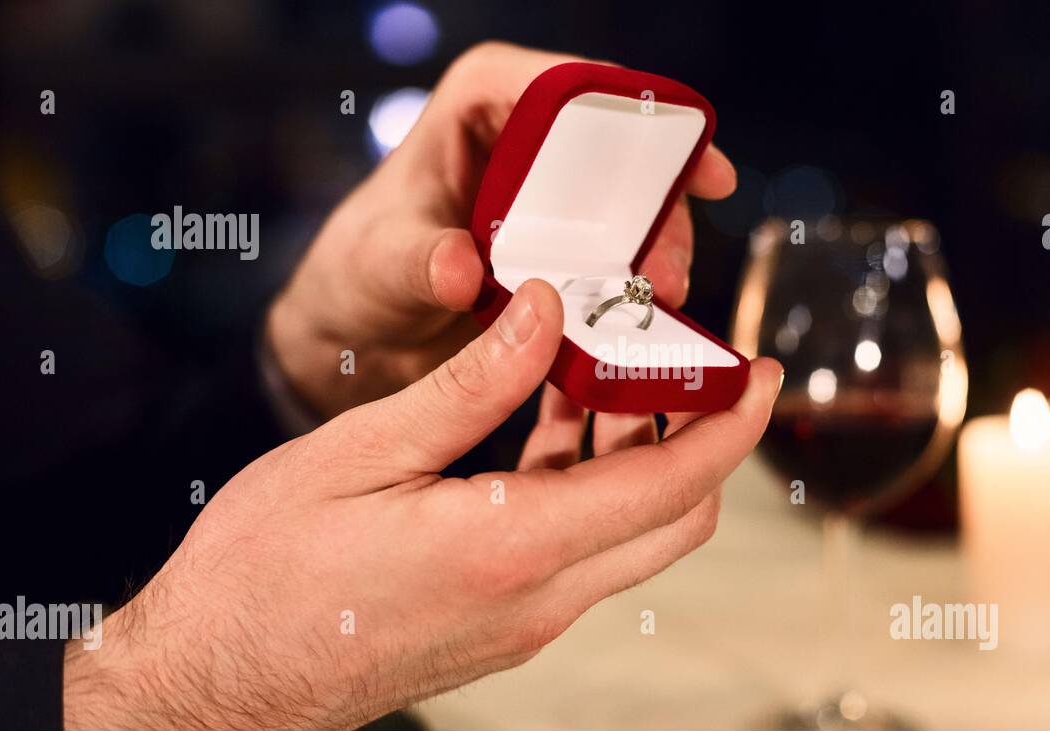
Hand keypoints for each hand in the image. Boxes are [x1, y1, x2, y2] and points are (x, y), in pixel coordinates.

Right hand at [64, 280, 780, 728]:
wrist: (213, 685)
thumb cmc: (262, 574)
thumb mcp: (359, 452)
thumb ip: (471, 383)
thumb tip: (547, 310)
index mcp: (510, 548)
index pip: (670, 485)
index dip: (732, 425)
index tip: (762, 372)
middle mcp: (537, 597)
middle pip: (674, 518)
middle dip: (698, 434)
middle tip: (681, 357)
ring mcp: (525, 620)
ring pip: (631, 535)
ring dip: (640, 454)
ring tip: (607, 370)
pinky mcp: (503, 623)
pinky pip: (580, 549)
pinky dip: (589, 483)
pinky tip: (551, 421)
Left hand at [266, 42, 737, 419]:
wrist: (362, 324)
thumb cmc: (358, 272)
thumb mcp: (378, 265)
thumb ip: (419, 262)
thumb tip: (460, 267)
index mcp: (485, 99)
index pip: (575, 87)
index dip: (642, 118)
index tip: (692, 164)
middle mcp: (528, 130)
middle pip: (620, 146)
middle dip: (656, 205)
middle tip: (666, 268)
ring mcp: (553, 185)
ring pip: (630, 199)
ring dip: (653, 248)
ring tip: (660, 298)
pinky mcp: (566, 235)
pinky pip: (618, 244)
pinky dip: (634, 277)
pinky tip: (644, 311)